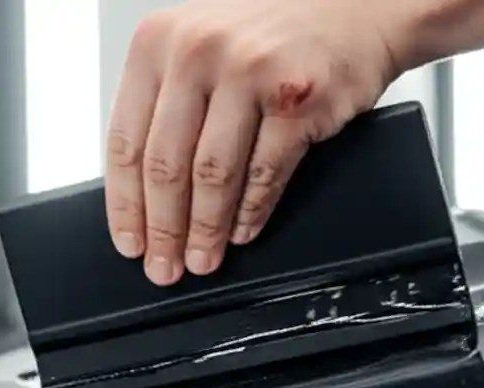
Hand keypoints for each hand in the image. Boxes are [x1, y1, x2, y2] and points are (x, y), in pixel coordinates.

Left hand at [106, 0, 408, 284]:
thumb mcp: (202, 46)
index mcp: (159, 43)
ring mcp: (250, 73)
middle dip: (163, 229)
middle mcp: (198, 52)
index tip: (130, 242)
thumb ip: (169, 101)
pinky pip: (265, 173)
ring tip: (203, 259)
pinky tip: (242, 232)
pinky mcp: (298, 99)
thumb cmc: (274, 33)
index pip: (126, 140)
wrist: (358, 7)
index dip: (125, 204)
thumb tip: (145, 192)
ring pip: (212, 176)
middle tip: (164, 266)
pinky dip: (250, 212)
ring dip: (205, 229)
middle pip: (166, 165)